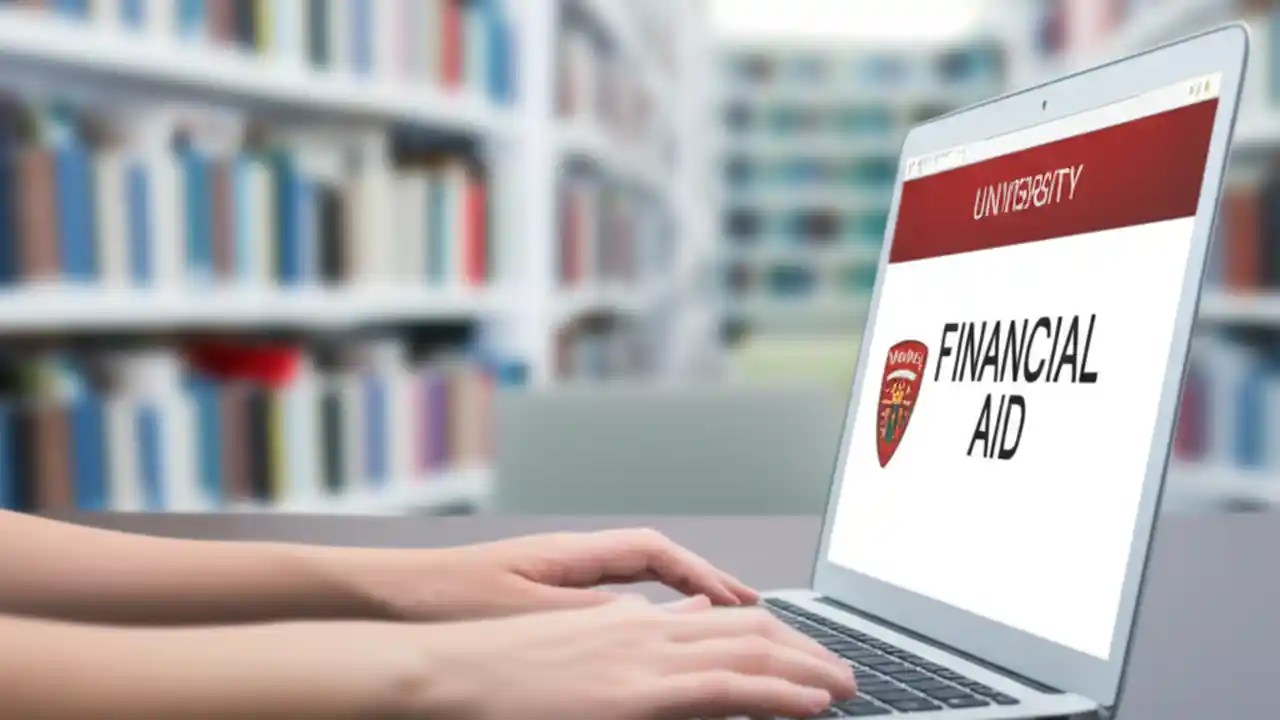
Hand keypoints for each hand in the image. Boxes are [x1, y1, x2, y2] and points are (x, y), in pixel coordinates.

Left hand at [334, 528, 758, 620]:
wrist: (392, 594)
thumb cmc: (444, 599)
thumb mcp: (525, 615)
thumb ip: (591, 618)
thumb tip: (654, 621)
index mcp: (573, 555)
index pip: (658, 554)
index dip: (706, 575)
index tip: (745, 600)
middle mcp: (574, 558)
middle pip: (661, 562)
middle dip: (712, 585)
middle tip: (759, 611)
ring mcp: (562, 575)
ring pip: (642, 581)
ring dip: (688, 599)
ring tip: (730, 620)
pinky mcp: (548, 594)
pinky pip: (618, 597)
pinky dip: (652, 611)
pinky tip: (665, 631)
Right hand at [401, 596, 856, 718]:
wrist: (450, 672)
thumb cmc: (498, 671)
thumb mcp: (573, 648)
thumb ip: (627, 639)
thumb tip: (678, 632)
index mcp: (633, 623)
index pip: (723, 625)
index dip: (775, 639)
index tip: (806, 656)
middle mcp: (649, 631)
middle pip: (751, 632)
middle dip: (806, 652)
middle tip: (844, 671)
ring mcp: (646, 658)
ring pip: (752, 653)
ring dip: (808, 669)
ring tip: (846, 685)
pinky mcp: (638, 692)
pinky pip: (728, 688)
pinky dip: (779, 693)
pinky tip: (812, 704)